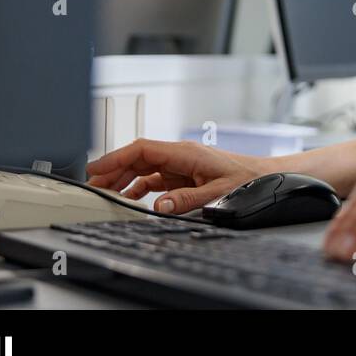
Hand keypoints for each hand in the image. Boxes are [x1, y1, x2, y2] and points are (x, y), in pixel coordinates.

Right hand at [86, 138, 271, 213]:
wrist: (263, 176)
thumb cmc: (245, 179)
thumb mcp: (217, 193)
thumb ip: (187, 200)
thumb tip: (159, 206)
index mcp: (185, 153)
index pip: (142, 150)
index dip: (116, 158)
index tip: (95, 168)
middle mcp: (180, 155)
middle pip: (138, 158)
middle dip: (113, 170)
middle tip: (93, 187)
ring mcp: (181, 164)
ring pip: (144, 168)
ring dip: (123, 179)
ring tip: (105, 193)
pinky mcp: (184, 174)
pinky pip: (155, 178)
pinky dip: (139, 187)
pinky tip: (130, 198)